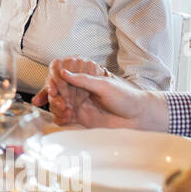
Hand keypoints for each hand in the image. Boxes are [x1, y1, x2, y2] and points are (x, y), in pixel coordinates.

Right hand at [43, 57, 164, 130]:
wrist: (137, 118)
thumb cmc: (126, 98)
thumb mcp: (105, 85)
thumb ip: (84, 80)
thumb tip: (64, 72)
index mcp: (85, 79)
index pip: (62, 76)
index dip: (54, 80)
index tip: (53, 87)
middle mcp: (79, 91)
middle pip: (56, 91)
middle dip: (53, 96)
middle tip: (59, 101)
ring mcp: (78, 105)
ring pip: (57, 104)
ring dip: (56, 107)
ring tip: (64, 110)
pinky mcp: (80, 118)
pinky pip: (63, 118)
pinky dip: (60, 117)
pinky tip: (66, 117)